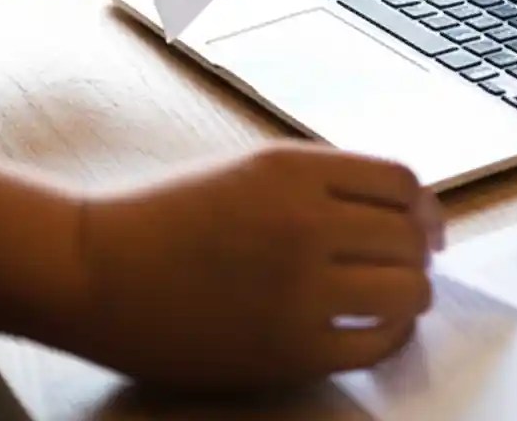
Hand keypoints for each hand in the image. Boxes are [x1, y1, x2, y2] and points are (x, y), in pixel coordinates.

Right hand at [59, 142, 444, 392]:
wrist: (92, 270)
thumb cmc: (167, 216)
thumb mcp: (251, 168)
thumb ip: (325, 182)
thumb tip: (405, 209)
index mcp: (295, 170)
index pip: (402, 183)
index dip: (424, 207)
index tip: (424, 226)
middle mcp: (304, 223)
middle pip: (411, 237)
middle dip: (419, 252)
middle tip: (409, 264)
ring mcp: (298, 289)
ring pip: (409, 290)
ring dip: (413, 294)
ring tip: (395, 297)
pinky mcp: (288, 348)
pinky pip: (376, 344)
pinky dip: (391, 336)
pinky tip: (377, 328)